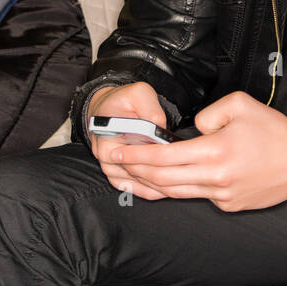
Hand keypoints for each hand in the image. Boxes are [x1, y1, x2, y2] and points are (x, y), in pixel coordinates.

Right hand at [85, 82, 170, 200]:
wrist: (106, 109)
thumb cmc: (122, 101)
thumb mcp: (138, 94)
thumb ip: (151, 109)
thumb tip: (161, 128)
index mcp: (108, 134)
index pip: (134, 152)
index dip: (155, 156)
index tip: (173, 156)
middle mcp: (105, 154)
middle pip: (133, 171)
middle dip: (157, 175)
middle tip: (180, 174)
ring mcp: (108, 166)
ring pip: (131, 184)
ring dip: (152, 187)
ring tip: (174, 186)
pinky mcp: (113, 172)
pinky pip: (127, 187)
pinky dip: (144, 191)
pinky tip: (161, 191)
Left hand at [109, 90, 286, 211]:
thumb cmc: (273, 130)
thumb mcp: (240, 104)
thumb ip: (207, 114)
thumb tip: (192, 130)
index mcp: (215, 152)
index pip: (165, 157)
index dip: (138, 157)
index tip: (119, 153)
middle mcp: (215, 178)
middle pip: (164, 179)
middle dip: (136, 172)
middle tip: (116, 165)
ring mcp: (222, 195)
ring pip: (176, 193)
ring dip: (151, 185)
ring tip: (132, 176)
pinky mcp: (229, 205)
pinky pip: (196, 197)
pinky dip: (177, 190)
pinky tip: (164, 183)